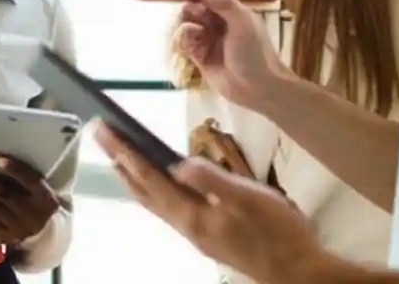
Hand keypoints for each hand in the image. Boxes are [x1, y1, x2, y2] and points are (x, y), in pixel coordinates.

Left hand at [0, 155, 60, 246]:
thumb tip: (11, 157)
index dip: (14, 168)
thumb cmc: (45, 209)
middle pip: (6, 194)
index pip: (31, 180)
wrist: (46, 242)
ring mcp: (18, 227)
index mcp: (47, 199)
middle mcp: (32, 214)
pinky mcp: (6, 237)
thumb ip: (37, 180)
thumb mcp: (50, 195)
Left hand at [93, 121, 321, 283]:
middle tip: (101, 135)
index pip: (148, 177)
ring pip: (153, 201)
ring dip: (134, 177)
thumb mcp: (248, 198)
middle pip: (142, 190)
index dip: (124, 152)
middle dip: (120, 161)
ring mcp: (195, 233)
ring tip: (120, 156)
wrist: (298, 272)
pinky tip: (160, 182)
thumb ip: (212, 180)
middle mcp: (185, 225)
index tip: (102, 129)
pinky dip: (154, 189)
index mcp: (191, 215)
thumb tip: (177, 163)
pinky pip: (168, 207)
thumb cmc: (277, 232)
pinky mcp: (207, 235)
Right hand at [173, 0, 293, 112]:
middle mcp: (218, 18)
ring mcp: (207, 35)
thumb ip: (225, 4)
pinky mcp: (198, 53)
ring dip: (185, 22)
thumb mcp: (243, 24)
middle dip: (189, 4)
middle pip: (194, 1)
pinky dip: (183, 38)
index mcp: (232, 7)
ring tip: (195, 33)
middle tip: (194, 14)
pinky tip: (190, 46)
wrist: (257, 89)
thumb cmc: (255, 54)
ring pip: (186, 19)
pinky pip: (183, 39)